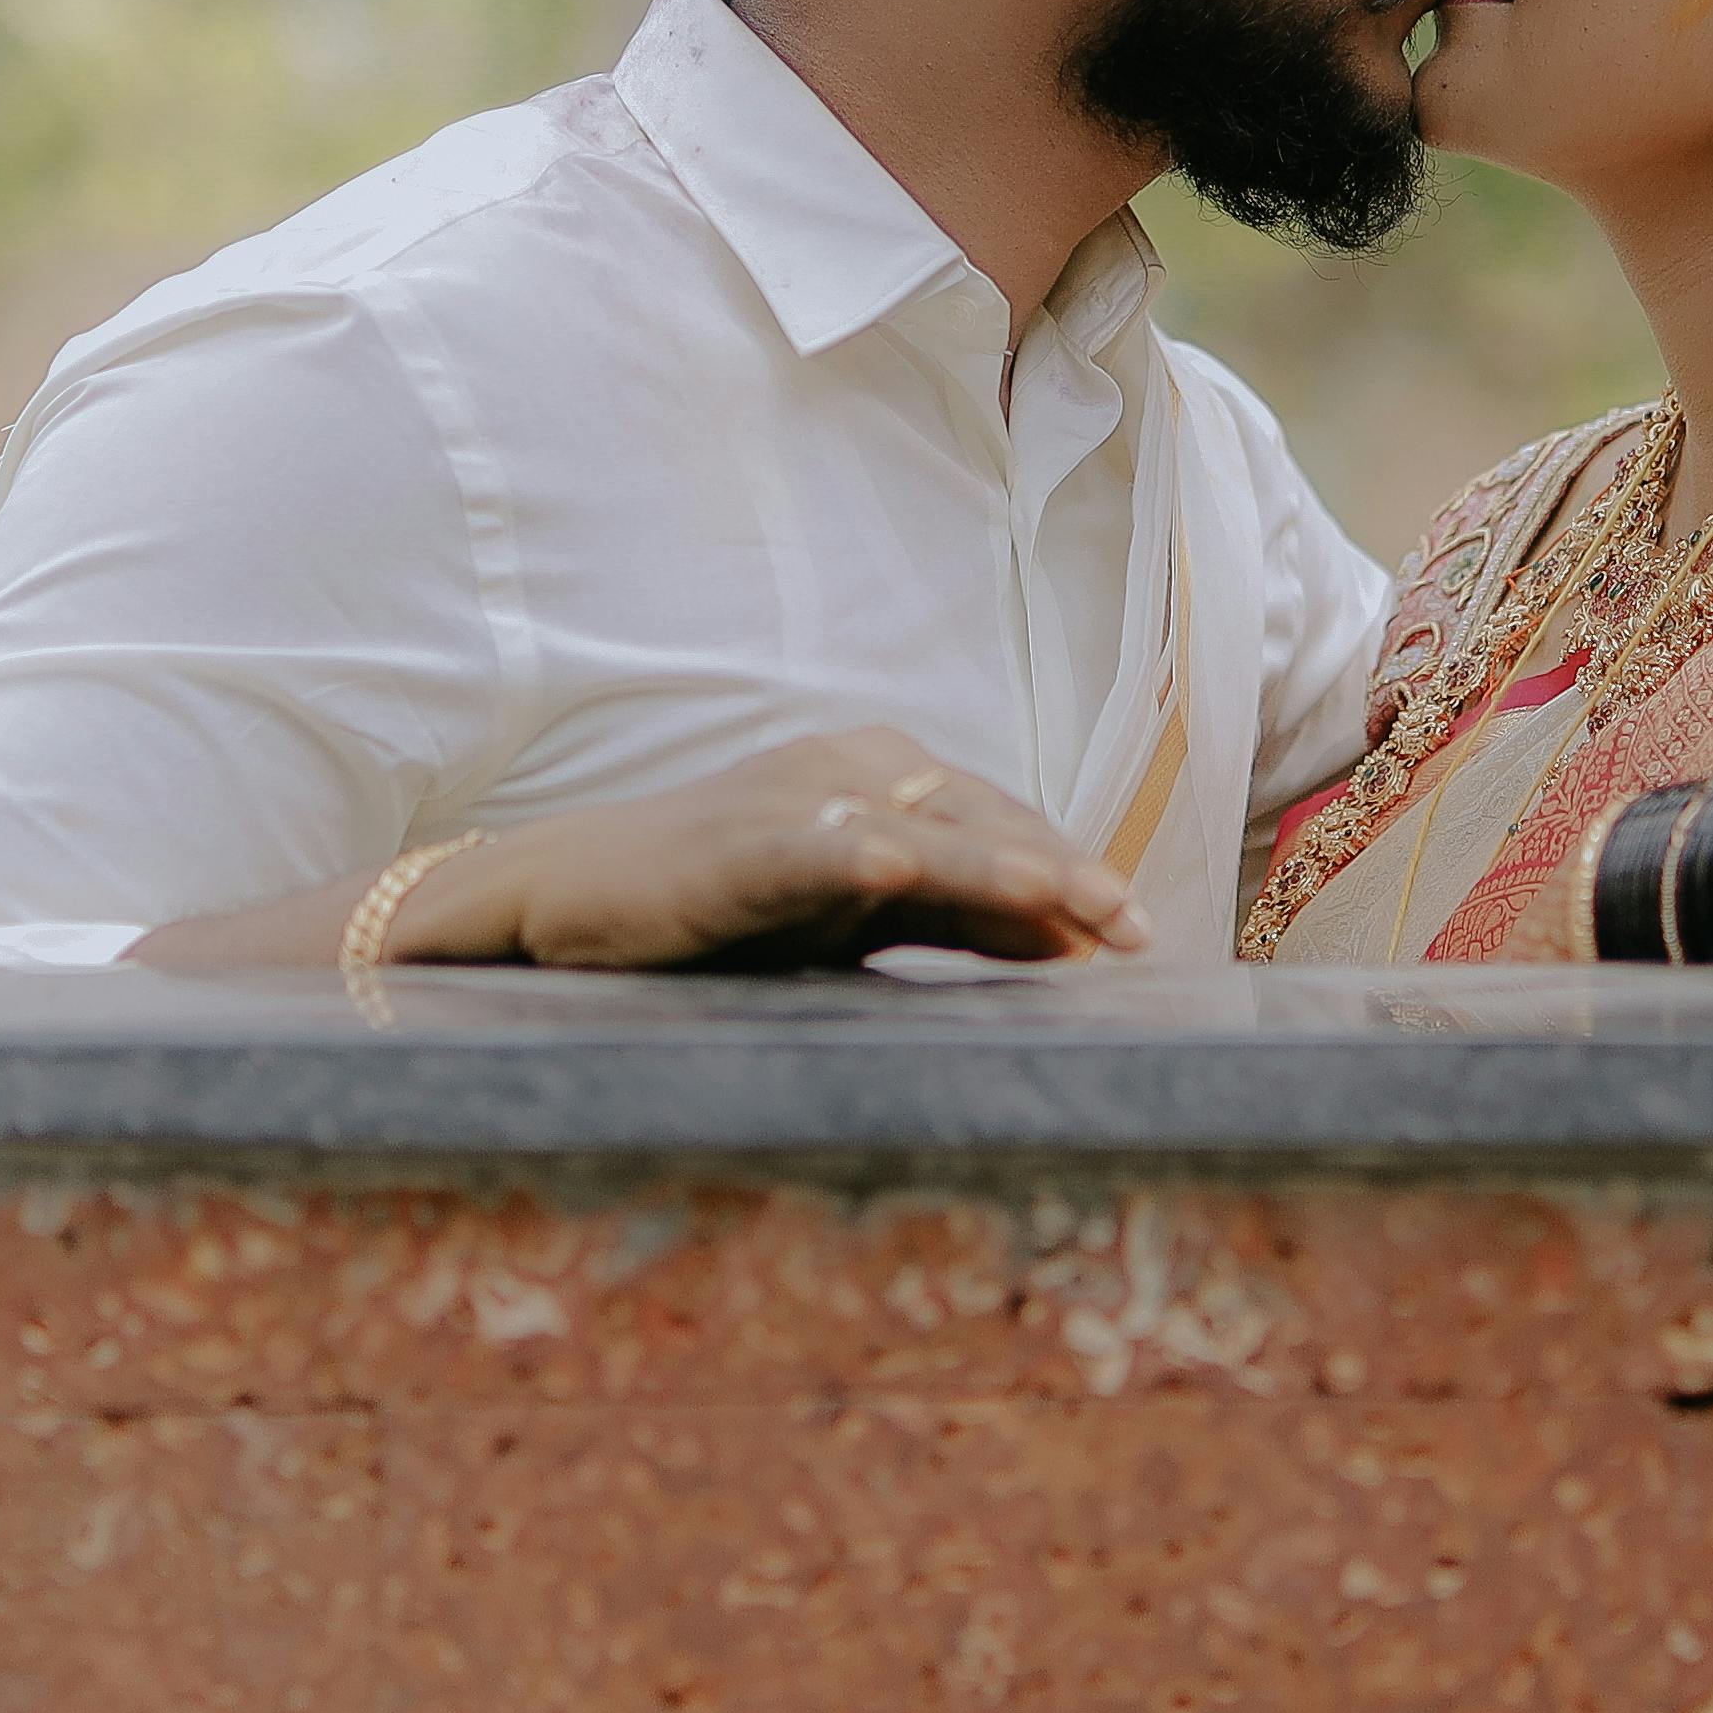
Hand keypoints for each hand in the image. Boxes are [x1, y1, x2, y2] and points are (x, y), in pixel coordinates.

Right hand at [477, 731, 1142, 971]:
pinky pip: (808, 846)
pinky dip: (854, 852)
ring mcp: (791, 802)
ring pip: (918, 830)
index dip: (1072, 872)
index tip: (1142, 929)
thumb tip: (1072, 939)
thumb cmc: (718, 905)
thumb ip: (959, 918)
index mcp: (884, 782)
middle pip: (980, 822)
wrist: (569, 896)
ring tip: (1071, 899)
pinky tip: (895, 870)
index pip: (1002, 826)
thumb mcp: (857, 917)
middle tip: (1137, 927)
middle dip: (1062, 873)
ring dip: (995, 864)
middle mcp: (849, 773)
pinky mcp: (732, 845)